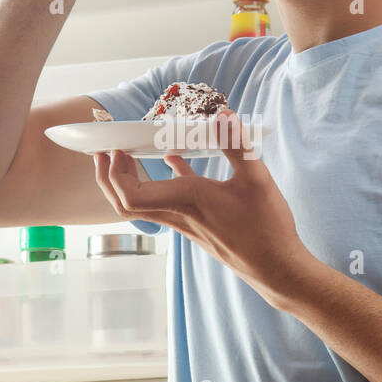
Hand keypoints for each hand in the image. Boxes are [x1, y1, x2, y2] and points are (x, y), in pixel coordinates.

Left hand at [92, 109, 312, 307]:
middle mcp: (178, 214)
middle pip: (125, 203)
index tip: (116, 148)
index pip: (130, 195)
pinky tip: (172, 160)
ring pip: (142, 205)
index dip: (114, 173)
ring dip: (128, 180)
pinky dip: (160, 181)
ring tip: (128, 153)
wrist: (275, 268)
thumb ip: (236, 144)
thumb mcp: (256, 178)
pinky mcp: (196, 225)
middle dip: (108, 177)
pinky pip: (166, 202)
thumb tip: (224, 113)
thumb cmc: (266, 227)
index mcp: (186, 201)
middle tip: (106, 151)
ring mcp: (185, 223)